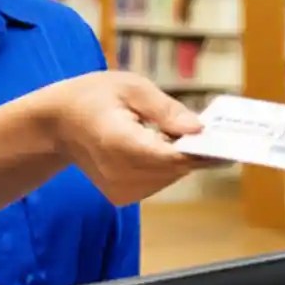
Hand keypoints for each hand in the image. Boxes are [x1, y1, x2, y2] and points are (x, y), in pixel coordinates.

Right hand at [40, 71, 210, 205]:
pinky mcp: (122, 197)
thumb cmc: (94, 97)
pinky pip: (159, 181)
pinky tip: (157, 144)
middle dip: (193, 149)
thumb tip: (198, 128)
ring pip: (170, 176)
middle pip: (174, 168)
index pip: (169, 156)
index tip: (226, 141)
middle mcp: (118, 174)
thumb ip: (165, 109)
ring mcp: (119, 191)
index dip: (200, 151)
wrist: (58, 125)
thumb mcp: (130, 87)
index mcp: (118, 143)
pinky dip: (165, 164)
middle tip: (209, 128)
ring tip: (175, 131)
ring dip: (179, 156)